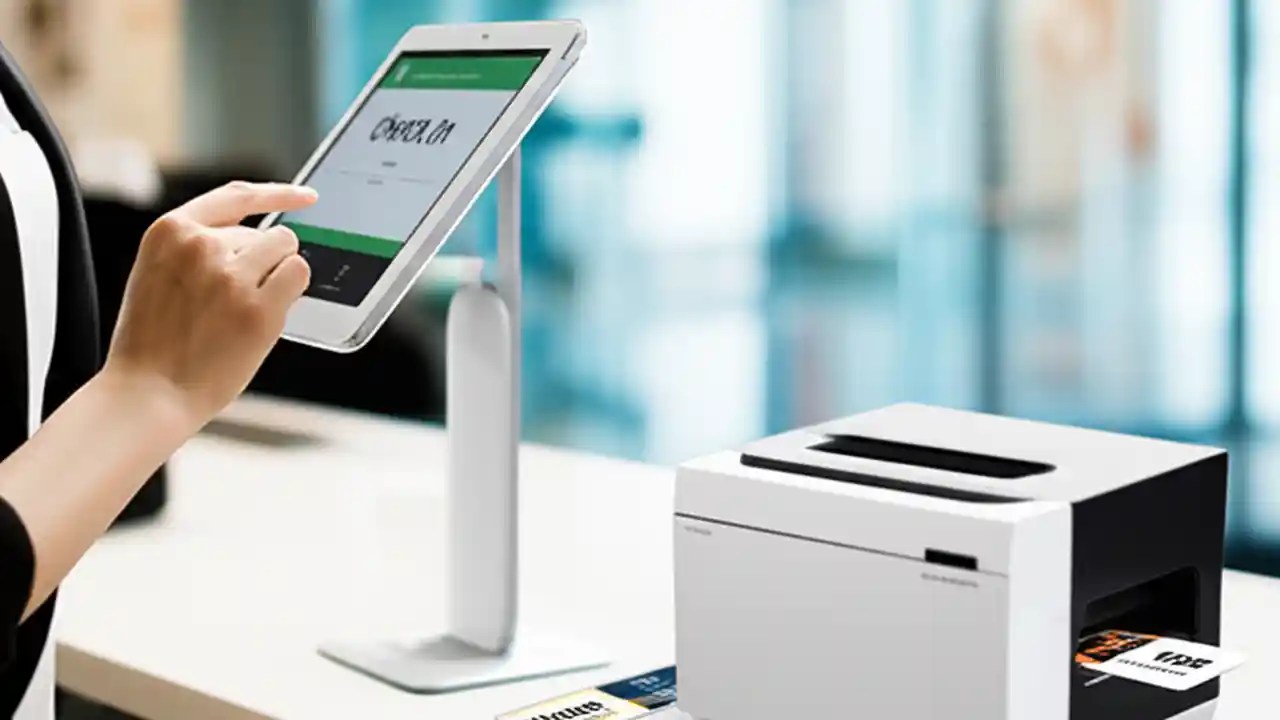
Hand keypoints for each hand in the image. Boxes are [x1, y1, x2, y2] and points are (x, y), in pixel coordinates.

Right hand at [102, 181, 317, 427]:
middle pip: (267, 233)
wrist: (149, 393)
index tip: (305, 197)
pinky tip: (265, 314)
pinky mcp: (258, 307)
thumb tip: (254, 241)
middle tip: (234, 303)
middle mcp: (201, 245)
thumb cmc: (154, 344)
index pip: (236, 197)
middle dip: (263, 265)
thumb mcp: (158, 275)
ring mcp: (230, 275)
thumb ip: (198, 250)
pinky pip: (298, 276)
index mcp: (170, 231)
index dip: (277, 194)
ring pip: (287, 250)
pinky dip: (291, 292)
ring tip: (246, 310)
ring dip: (279, 276)